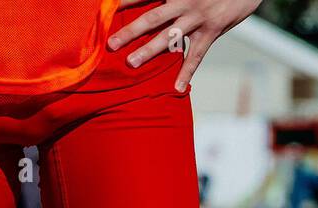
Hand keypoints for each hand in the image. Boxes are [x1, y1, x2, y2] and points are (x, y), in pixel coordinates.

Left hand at [109, 0, 262, 92]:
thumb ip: (167, 0)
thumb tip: (146, 12)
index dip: (124, 3)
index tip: (103, 12)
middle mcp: (184, 2)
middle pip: (152, 17)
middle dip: (130, 31)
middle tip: (110, 45)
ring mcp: (198, 17)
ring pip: (171, 36)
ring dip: (150, 50)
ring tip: (131, 64)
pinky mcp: (214, 29)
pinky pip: (197, 54)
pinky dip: (187, 72)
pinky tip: (177, 89)